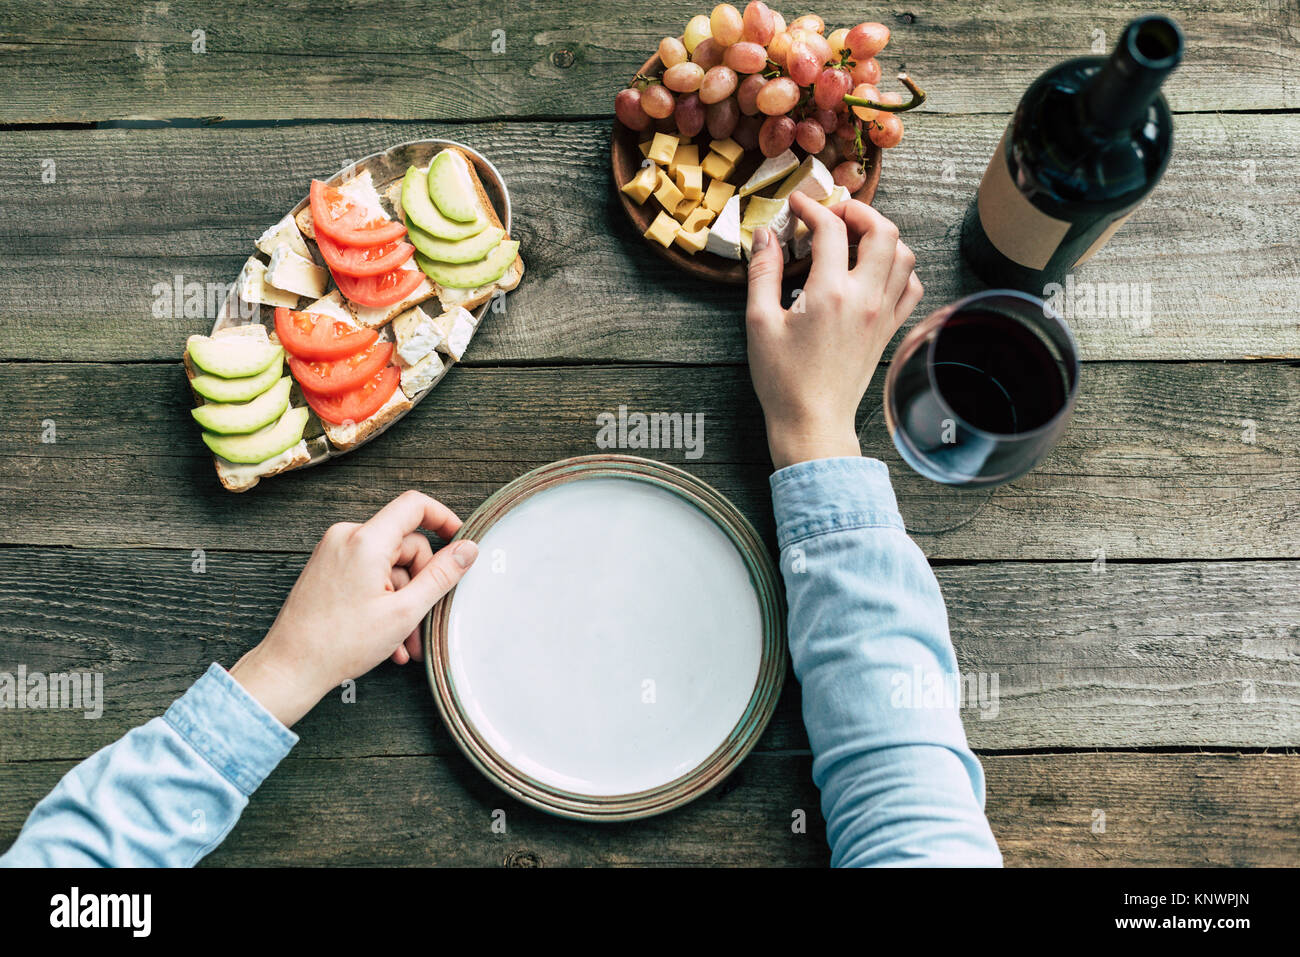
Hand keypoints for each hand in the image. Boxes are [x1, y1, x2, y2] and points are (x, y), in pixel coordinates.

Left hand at [228, 490, 478, 725]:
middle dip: (420, 584)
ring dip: (402, 601)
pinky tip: (389, 636)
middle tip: (424, 619)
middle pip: (404, 545)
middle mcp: (346, 538)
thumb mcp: (404, 611)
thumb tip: (466, 550)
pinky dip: (383, 601)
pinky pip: (368, 575)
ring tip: (405, 639)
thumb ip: (441, 576)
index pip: (414, 506)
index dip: (443, 519)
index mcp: (365, 541)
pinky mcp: (328, 569)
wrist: (289, 667)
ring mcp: (334, 553)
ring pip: (388, 567)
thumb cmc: (338, 644)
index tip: (459, 540)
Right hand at [745, 191, 923, 469]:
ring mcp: (882, 314)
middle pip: (882, 231)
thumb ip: (763, 272)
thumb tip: (765, 235)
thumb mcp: (760, 322)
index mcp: (830, 293)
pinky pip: (911, 286)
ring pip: (904, 254)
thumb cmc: (783, 380)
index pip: (830, 230)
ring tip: (855, 237)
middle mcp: (864, 298)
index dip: (812, 209)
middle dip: (858, 212)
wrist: (813, 422)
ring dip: (882, 236)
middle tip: (833, 214)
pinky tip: (875, 270)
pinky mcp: (889, 330)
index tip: (797, 206)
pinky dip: (899, 268)